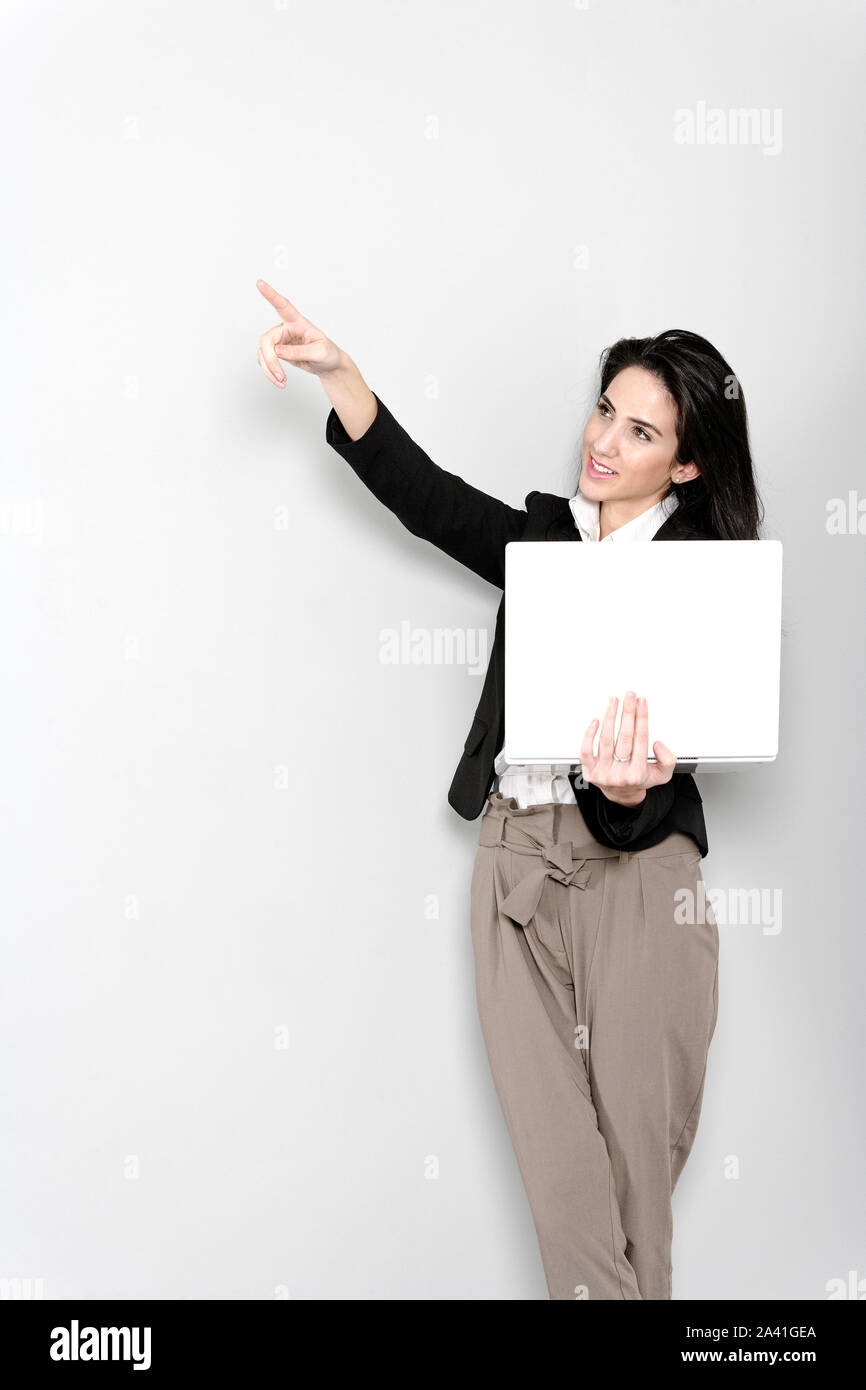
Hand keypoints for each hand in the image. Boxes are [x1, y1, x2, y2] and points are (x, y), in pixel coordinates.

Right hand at [255, 279, 344, 386]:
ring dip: (270, 370)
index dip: (271, 295)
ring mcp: (279, 340)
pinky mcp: (276, 352)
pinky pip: (265, 361)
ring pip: (263, 353)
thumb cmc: (328, 354)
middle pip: (267, 340)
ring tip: (282, 381)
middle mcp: (286, 329)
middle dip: (271, 360)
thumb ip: (299, 351)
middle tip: (281, 376)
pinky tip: (279, 380)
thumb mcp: (319, 352)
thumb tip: (277, 351)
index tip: (260, 283)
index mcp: (298, 322)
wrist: (329, 365)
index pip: (283, 306)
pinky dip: (269, 373)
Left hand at [580, 692, 675, 807]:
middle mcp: (619, 774)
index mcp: (637, 773)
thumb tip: (657, 744)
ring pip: (605, 740)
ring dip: (610, 717)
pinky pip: (586, 751)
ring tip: (614, 701)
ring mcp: (603, 772)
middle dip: (627, 713)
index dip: (642, 718)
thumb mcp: (662, 775)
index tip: (642, 702)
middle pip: (624, 737)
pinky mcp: (589, 770)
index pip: (641, 740)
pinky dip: (589, 735)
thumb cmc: (639, 779)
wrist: (621, 795)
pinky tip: (596, 721)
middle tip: (629, 696)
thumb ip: (668, 760)